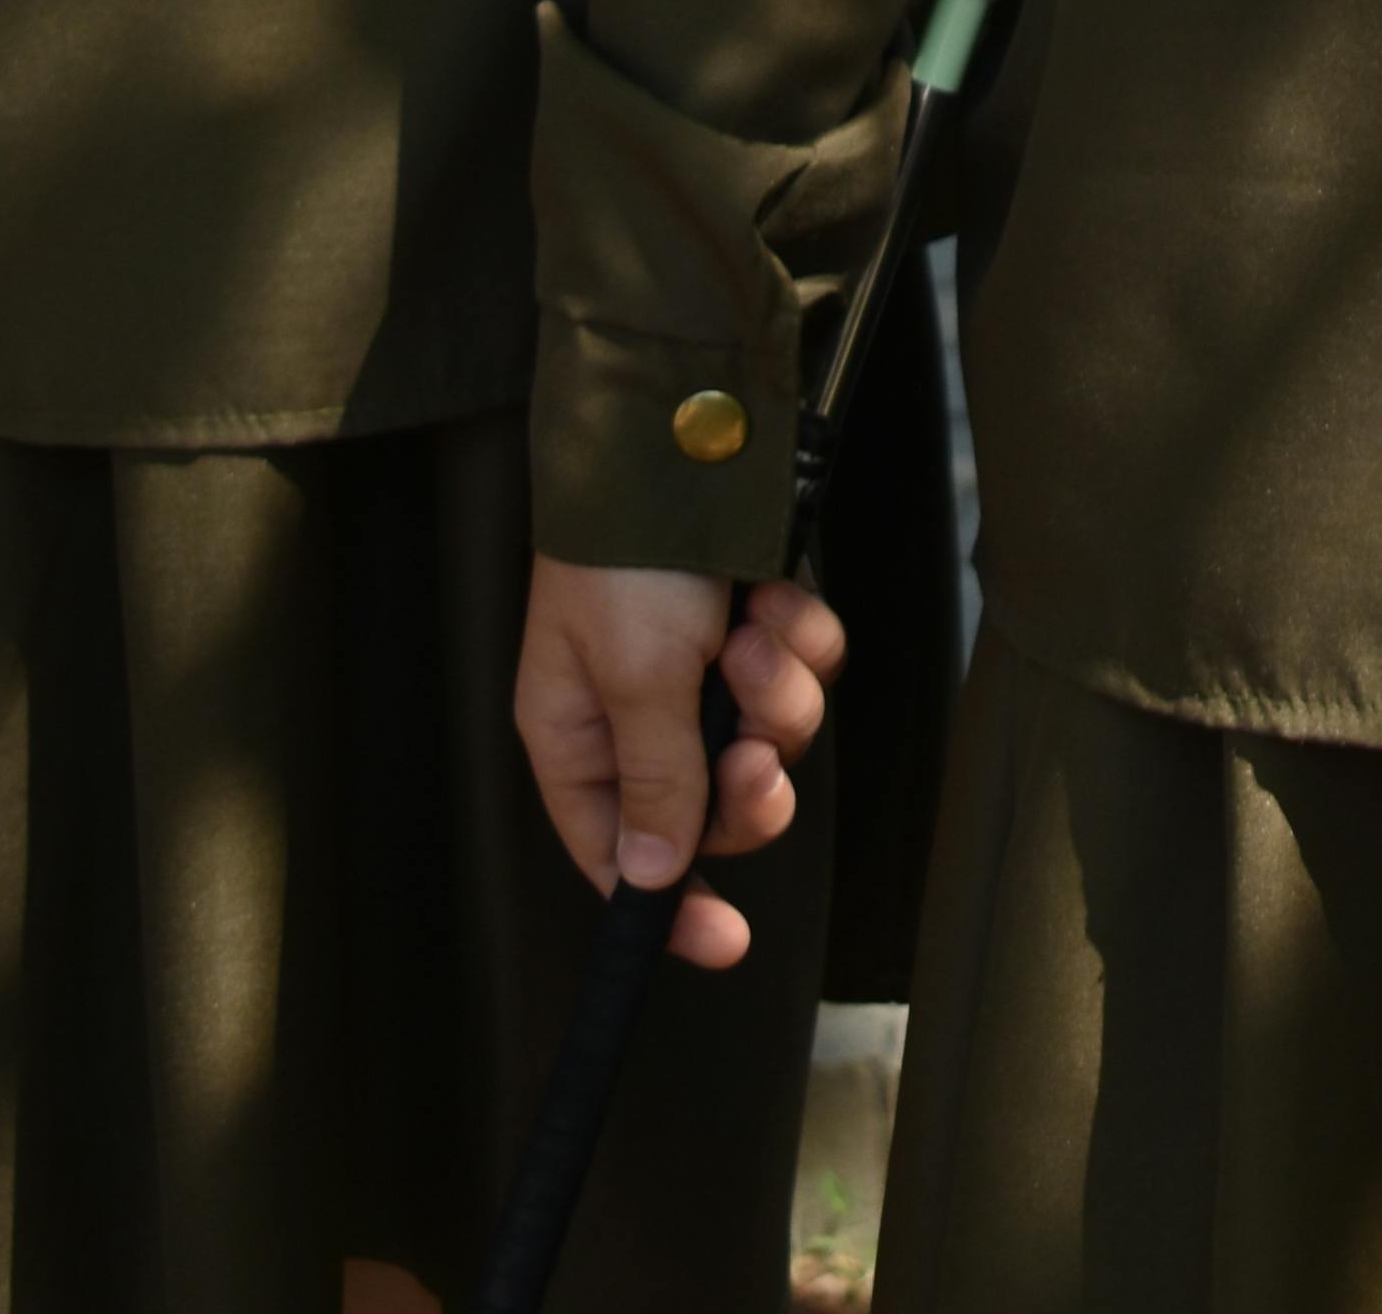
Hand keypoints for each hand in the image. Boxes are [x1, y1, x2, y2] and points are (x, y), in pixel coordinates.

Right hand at [511, 551, 844, 974]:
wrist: (682, 440)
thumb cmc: (628, 560)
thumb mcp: (636, 682)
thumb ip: (655, 785)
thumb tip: (652, 881)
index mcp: (579, 738)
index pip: (619, 854)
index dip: (670, 904)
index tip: (726, 941)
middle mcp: (640, 710)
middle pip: (714, 803)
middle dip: (747, 779)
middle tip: (752, 747)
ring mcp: (704, 663)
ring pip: (770, 732)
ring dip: (775, 691)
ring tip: (752, 632)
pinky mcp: (756, 615)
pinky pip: (802, 666)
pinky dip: (798, 638)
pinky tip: (774, 598)